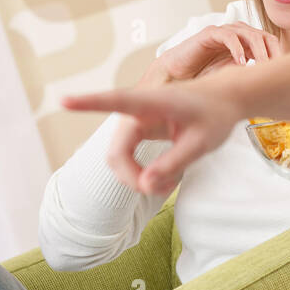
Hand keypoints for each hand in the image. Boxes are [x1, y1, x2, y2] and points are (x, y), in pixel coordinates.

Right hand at [62, 71, 243, 194]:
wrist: (224, 100)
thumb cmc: (215, 114)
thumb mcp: (202, 142)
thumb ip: (174, 162)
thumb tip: (144, 186)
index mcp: (155, 101)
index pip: (117, 100)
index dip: (89, 103)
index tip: (64, 100)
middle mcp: (138, 110)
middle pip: (116, 152)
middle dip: (131, 177)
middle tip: (163, 189)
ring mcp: (137, 121)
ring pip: (119, 158)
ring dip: (138, 178)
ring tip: (170, 183)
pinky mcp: (140, 131)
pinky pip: (129, 159)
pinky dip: (144, 174)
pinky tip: (167, 178)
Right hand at [141, 24, 279, 88]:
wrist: (175, 75)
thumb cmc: (203, 77)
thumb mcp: (233, 76)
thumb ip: (250, 74)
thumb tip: (271, 81)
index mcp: (245, 44)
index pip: (270, 43)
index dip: (279, 54)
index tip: (285, 71)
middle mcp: (236, 36)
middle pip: (264, 35)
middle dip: (273, 50)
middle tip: (277, 68)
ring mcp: (223, 32)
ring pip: (248, 33)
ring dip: (258, 49)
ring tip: (262, 64)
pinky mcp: (209, 34)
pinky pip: (227, 35)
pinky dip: (237, 47)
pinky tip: (242, 62)